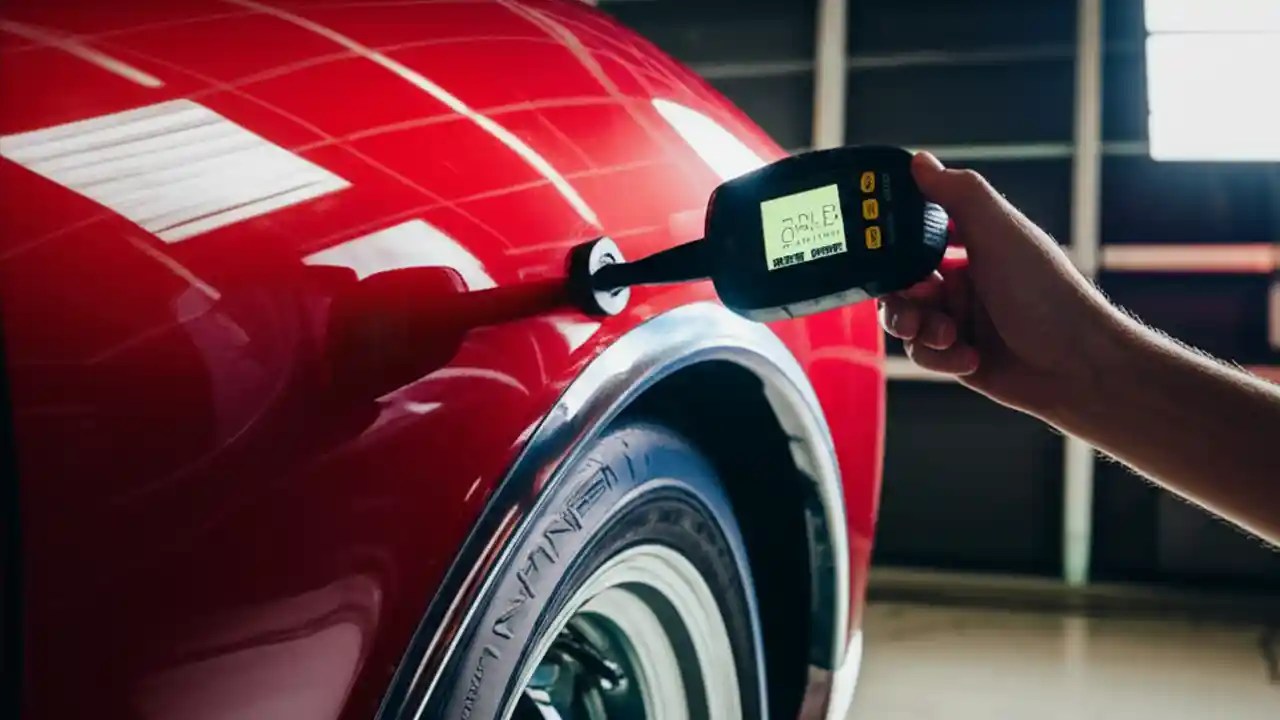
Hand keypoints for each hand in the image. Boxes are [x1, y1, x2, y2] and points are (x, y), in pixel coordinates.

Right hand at [879, 153, 1121, 415]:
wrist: (1076, 365)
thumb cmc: (1046, 293)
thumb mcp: (999, 232)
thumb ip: (958, 193)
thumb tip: (919, 161)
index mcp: (973, 245)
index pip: (917, 234)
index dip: (894, 242)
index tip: (880, 249)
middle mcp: (963, 280)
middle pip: (900, 281)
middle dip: (900, 295)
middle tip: (919, 301)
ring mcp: (959, 319)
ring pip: (905, 319)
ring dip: (916, 327)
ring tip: (944, 335)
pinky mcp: (957, 356)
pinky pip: (922, 353)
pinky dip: (938, 357)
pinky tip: (969, 357)